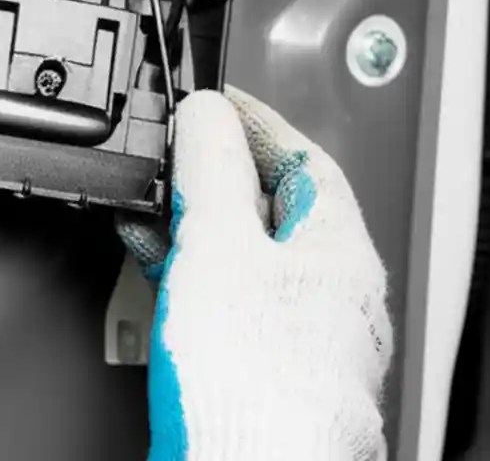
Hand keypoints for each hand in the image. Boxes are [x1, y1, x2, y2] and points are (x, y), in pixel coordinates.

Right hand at [148, 89, 392, 459]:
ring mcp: (300, 336)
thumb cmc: (259, 386)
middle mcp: (332, 294)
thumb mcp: (218, 246)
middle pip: (274, 208)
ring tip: (149, 210)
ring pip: (247, 259)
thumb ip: (211, 171)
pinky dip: (192, 277)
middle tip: (172, 157)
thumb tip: (206, 114)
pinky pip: (231, 303)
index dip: (254, 123)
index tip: (216, 103)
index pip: (304, 159)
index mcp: (341, 251)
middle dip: (215, 177)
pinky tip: (157, 272)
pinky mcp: (263, 370)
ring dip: (195, 228)